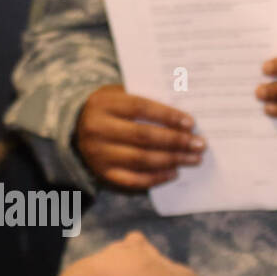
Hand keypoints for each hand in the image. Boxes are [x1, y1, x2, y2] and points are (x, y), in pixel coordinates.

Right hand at [75, 85, 204, 188]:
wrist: (77, 129)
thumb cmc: (110, 109)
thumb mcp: (119, 95)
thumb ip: (146, 100)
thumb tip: (183, 117)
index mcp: (102, 104)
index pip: (139, 107)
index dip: (167, 115)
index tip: (191, 123)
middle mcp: (97, 129)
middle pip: (143, 136)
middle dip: (176, 141)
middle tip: (199, 144)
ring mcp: (98, 154)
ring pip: (141, 159)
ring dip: (172, 160)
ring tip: (193, 158)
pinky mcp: (103, 173)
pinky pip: (133, 180)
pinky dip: (156, 178)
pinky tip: (174, 172)